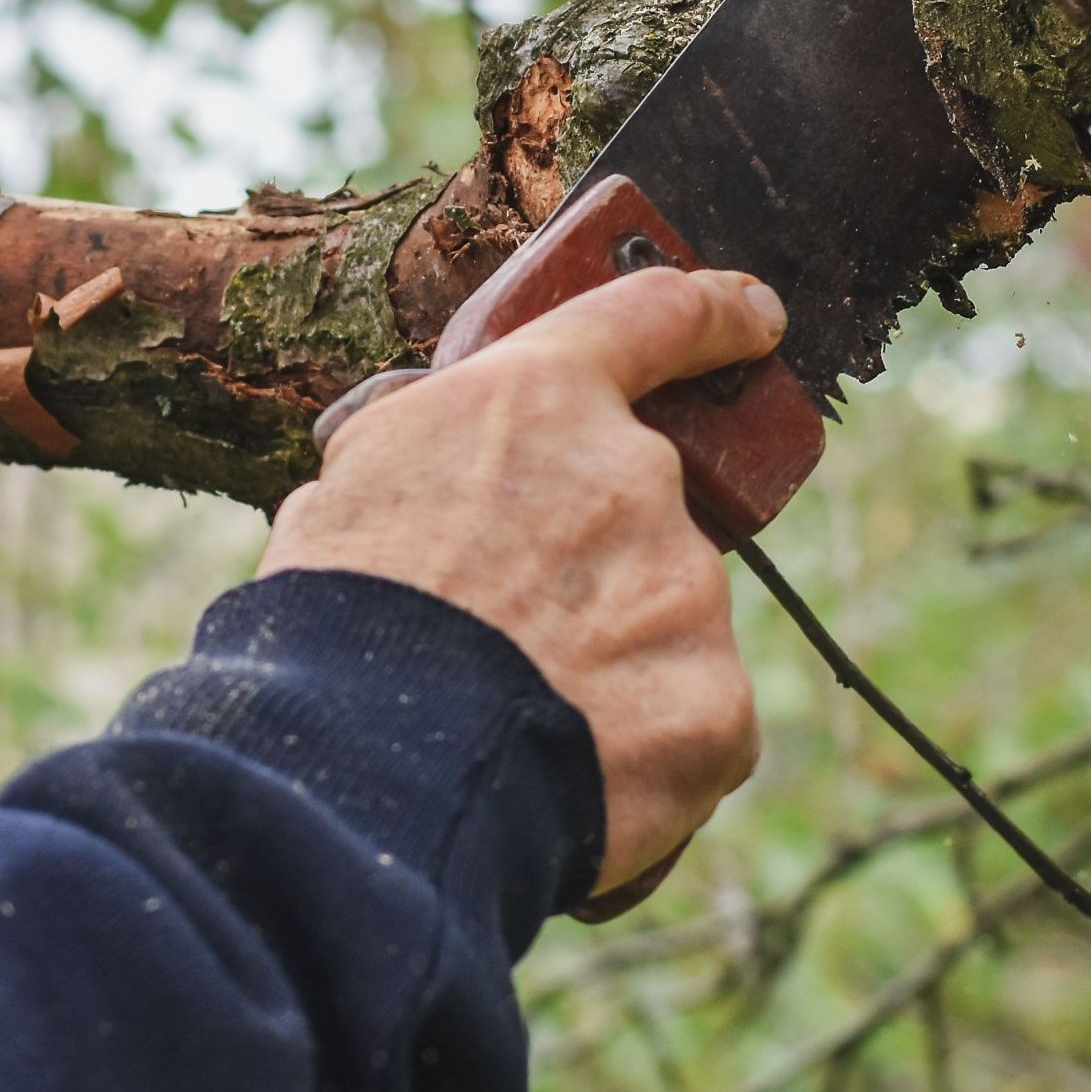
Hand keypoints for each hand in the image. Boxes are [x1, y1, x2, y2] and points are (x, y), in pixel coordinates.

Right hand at [260, 266, 786, 894]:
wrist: (371, 768)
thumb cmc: (335, 620)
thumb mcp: (352, 481)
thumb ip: (432, 451)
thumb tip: (449, 475)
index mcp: (539, 400)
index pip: (653, 318)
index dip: (713, 315)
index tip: (755, 319)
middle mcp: (635, 477)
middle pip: (640, 515)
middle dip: (590, 567)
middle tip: (507, 634)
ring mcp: (686, 592)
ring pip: (663, 624)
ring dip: (607, 666)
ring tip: (510, 721)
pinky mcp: (717, 705)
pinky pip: (689, 724)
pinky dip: (638, 753)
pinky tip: (563, 776)